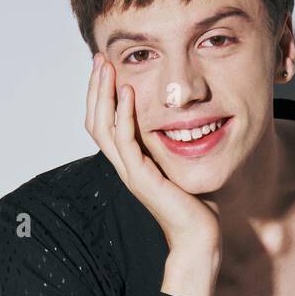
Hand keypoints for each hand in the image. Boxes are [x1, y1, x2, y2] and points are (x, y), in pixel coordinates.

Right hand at [85, 55, 221, 256]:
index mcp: (131, 161)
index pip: (105, 122)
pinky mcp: (141, 179)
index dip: (101, 94)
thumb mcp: (183, 163)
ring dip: (102, 94)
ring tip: (106, 67)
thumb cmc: (196, 204)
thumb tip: (188, 118)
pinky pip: (124, 142)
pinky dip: (123, 115)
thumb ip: (176, 142)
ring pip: (103, 127)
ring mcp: (130, 172)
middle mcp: (125, 165)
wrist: (199, 237)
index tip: (107, 66)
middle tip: (99, 57)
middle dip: (95, 87)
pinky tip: (126, 93)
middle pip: (95, 120)